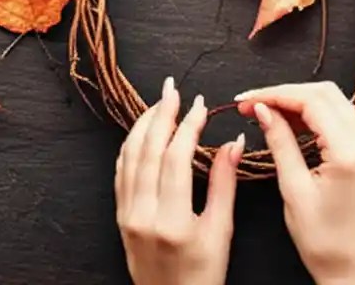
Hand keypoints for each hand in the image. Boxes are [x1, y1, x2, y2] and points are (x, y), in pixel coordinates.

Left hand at [116, 76, 245, 284]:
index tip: (200, 105)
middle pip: (147, 151)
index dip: (188, 126)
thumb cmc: (203, 276)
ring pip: (129, 158)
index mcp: (172, 220)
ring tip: (159, 104)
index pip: (176, 158)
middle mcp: (143, 215)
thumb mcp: (221, 232)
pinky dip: (130, 148)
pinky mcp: (120, 218)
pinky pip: (121, 173)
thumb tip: (233, 142)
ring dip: (143, 126)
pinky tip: (142, 133)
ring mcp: (127, 216)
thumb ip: (224, 184)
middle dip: (161, 114)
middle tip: (173, 89)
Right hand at [237, 82, 354, 284]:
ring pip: (334, 101)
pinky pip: (341, 118)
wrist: (349, 264)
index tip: (247, 100)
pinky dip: (314, 114)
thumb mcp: (293, 188)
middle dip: (286, 93)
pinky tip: (290, 122)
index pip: (312, 101)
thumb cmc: (321, 237)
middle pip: (326, 93)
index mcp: (350, 152)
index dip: (276, 94)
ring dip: (299, 101)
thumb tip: (263, 110)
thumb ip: (280, 142)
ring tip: (266, 111)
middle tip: (253, 103)